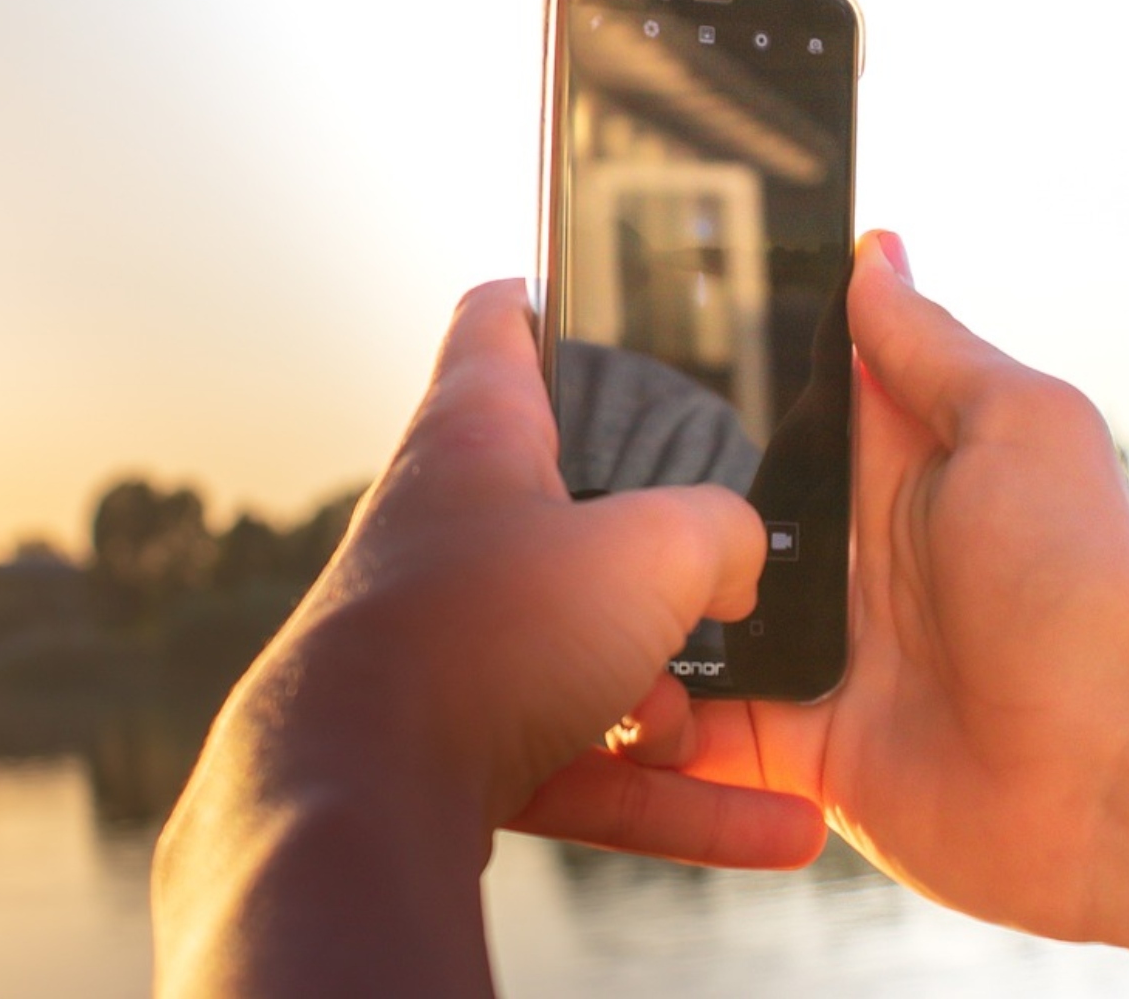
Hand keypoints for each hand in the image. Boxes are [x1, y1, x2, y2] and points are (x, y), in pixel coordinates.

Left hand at [154, 280, 821, 997]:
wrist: (359, 803)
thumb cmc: (479, 638)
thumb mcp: (648, 553)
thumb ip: (719, 533)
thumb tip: (734, 562)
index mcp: (476, 436)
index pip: (501, 325)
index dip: (554, 299)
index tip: (601, 299)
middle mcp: (451, 529)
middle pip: (571, 513)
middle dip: (661, 566)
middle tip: (724, 590)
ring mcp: (448, 639)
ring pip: (584, 654)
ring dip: (670, 706)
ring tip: (715, 743)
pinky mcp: (453, 741)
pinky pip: (582, 762)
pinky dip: (667, 797)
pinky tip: (770, 829)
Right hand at [618, 231, 1128, 937]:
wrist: (1110, 781)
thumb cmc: (1079, 589)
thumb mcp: (1016, 428)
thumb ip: (929, 347)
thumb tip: (876, 249)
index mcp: (891, 471)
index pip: (786, 404)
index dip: (717, 376)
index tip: (628, 336)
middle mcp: (846, 558)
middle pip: (709, 513)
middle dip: (645, 499)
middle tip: (563, 478)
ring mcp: (818, 652)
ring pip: (684, 617)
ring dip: (634, 610)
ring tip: (567, 588)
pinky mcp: (796, 743)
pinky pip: (695, 729)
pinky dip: (652, 718)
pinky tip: (608, 691)